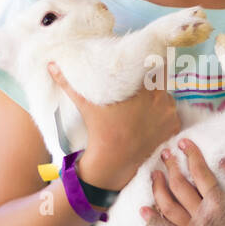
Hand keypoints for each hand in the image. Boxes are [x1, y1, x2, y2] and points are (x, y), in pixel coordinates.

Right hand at [48, 60, 180, 190]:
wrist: (113, 161)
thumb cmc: (100, 130)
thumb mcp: (86, 104)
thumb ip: (69, 82)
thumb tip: (51, 65)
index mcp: (145, 87)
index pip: (156, 65)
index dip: (151, 65)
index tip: (143, 68)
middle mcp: (162, 98)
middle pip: (162, 81)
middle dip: (153, 83)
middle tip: (140, 89)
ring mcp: (169, 114)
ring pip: (168, 98)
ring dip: (159, 100)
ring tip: (144, 106)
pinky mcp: (173, 128)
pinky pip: (172, 116)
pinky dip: (164, 117)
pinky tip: (151, 120)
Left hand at [139, 137, 224, 225]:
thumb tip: (223, 160)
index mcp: (220, 204)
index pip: (200, 173)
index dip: (191, 155)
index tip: (183, 143)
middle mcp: (202, 218)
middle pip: (179, 187)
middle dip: (171, 167)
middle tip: (165, 154)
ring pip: (167, 207)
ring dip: (158, 189)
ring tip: (154, 174)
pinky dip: (153, 223)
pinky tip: (143, 211)